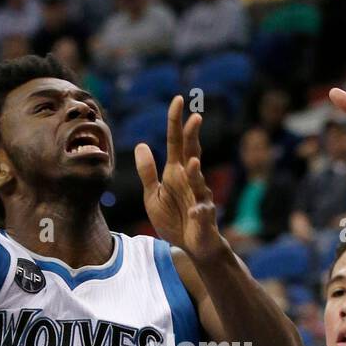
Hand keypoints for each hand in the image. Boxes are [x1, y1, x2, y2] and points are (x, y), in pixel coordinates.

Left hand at [135, 96, 224, 262]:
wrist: (192, 246)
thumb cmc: (174, 219)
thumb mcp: (153, 195)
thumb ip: (147, 172)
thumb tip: (141, 144)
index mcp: (176, 172)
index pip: (176, 142)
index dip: (176, 122)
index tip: (177, 100)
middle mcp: (190, 179)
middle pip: (192, 153)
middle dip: (194, 137)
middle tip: (195, 117)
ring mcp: (200, 196)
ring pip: (198, 182)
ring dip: (195, 173)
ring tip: (192, 162)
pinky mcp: (205, 217)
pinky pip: (203, 212)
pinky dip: (200, 212)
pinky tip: (196, 212)